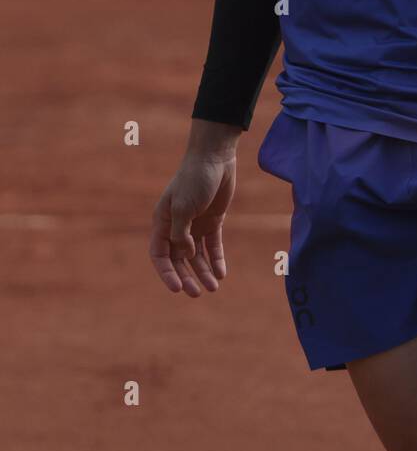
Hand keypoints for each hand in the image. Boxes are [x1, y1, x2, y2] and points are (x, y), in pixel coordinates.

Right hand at [149, 134, 236, 296]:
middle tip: (198, 294)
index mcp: (163, 221)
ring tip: (213, 288)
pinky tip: (222, 273)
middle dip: (188, 277)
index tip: (177, 288)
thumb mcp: (184, 207)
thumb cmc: (194, 179)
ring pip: (197, 255)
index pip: (160, 254)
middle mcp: (177, 225)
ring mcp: (195, 223)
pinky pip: (213, 245)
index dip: (167, 273)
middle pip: (179, 259)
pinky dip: (216, 259)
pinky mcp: (213, 220)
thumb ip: (181, 234)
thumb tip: (185, 256)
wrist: (215, 157)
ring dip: (204, 272)